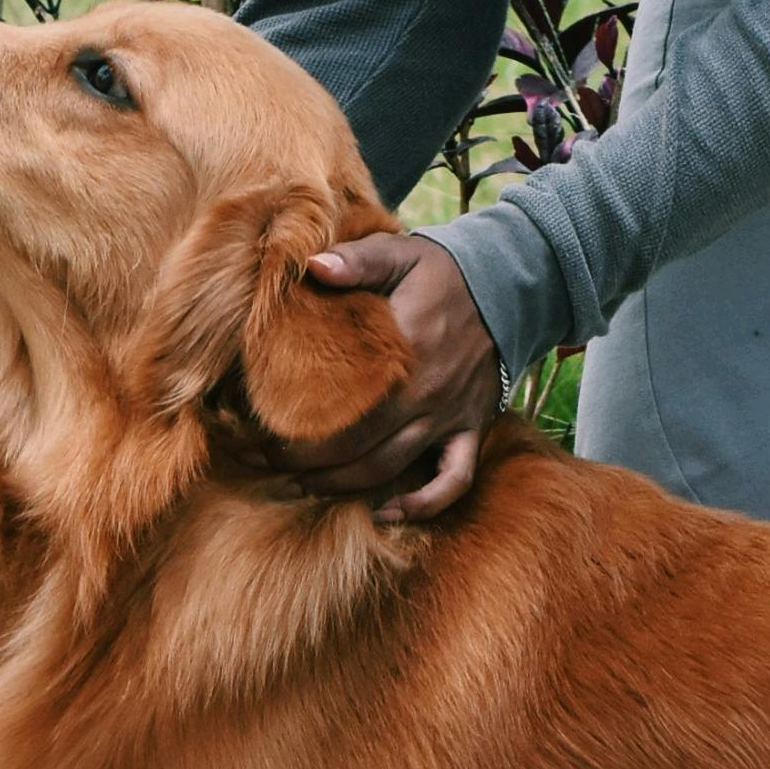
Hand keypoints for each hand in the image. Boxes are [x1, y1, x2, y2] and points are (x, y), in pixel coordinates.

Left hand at [291, 231, 501, 522]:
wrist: (510, 284)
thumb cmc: (442, 270)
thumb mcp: (399, 253)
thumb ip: (356, 260)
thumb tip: (311, 267)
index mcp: (405, 351)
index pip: (341, 408)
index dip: (296, 432)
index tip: (259, 436)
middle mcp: (427, 393)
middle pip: (358, 448)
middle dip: (307, 464)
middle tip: (267, 463)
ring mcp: (451, 416)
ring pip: (390, 467)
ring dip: (343, 484)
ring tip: (302, 484)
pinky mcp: (471, 428)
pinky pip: (454, 480)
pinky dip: (424, 505)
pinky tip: (387, 514)